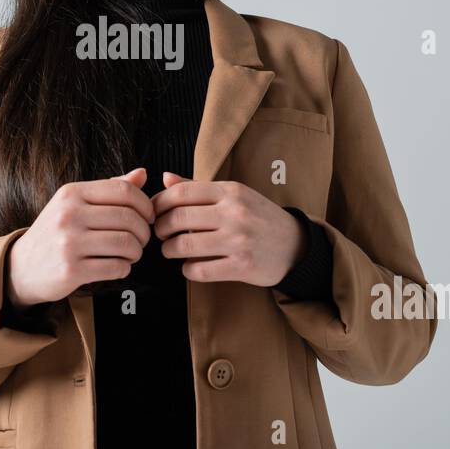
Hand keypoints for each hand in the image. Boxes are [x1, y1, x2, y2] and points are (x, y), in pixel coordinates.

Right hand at [6, 168, 154, 307]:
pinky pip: (116, 267)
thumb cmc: (56, 232)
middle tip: (142, 239)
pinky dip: (124, 268)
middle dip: (144, 232)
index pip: (124, 191)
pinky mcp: (70, 270)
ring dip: (136, 252)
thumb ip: (109, 188)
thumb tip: (142, 173)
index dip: (145, 204)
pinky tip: (119, 266)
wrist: (22, 266)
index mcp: (71, 193)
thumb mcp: (76, 203)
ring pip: (126, 244)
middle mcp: (68, 215)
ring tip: (131, 254)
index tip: (148, 216)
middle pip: (129, 218)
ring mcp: (68, 243)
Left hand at [151, 171, 306, 286]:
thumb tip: (165, 178)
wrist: (295, 245)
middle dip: (160, 228)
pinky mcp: (242, 266)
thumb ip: (198, 188)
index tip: (154, 212)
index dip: (159, 203)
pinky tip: (190, 266)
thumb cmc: (258, 217)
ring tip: (171, 250)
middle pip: (178, 218)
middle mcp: (235, 213)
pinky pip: (199, 270)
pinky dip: (187, 269)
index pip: (181, 192)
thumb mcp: (234, 195)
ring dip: (169, 250)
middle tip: (160, 233)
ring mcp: (239, 240)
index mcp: (230, 191)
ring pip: (185, 246)